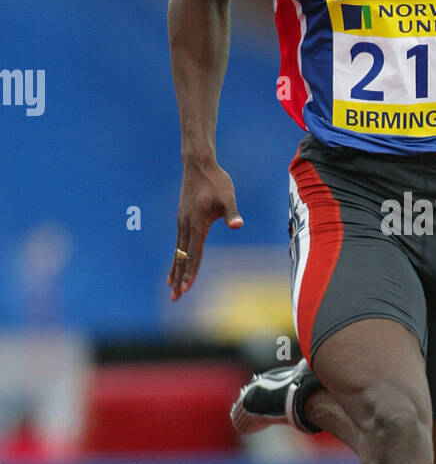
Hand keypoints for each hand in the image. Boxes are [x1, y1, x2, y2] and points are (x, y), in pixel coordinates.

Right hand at [168, 163, 242, 300]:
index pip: (194, 254)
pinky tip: (176, 263)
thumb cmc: (216, 181)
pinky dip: (176, 256)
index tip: (186, 289)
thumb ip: (232, 213)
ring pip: (178, 251)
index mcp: (197, 223)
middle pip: (183, 257)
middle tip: (175, 298)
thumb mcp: (228, 196)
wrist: (198, 165)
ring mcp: (182, 222)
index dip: (191, 273)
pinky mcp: (182, 218)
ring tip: (170, 287)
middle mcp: (186, 225)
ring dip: (176, 270)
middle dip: (179, 279)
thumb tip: (238, 225)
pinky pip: (178, 242)